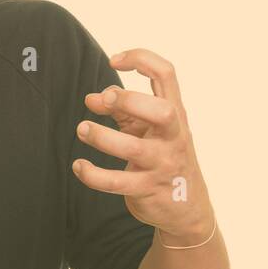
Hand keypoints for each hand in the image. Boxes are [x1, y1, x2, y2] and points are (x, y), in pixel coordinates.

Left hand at [71, 49, 214, 243]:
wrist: (188, 209)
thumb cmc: (163, 158)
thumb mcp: (148, 130)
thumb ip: (122, 111)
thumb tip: (92, 98)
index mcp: (176, 114)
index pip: (167, 75)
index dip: (141, 59)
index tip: (114, 61)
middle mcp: (174, 137)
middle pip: (162, 110)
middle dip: (130, 100)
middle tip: (105, 99)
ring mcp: (163, 164)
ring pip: (133, 148)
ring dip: (102, 137)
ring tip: (82, 130)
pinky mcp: (148, 189)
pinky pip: (117, 182)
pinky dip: (93, 174)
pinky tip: (79, 166)